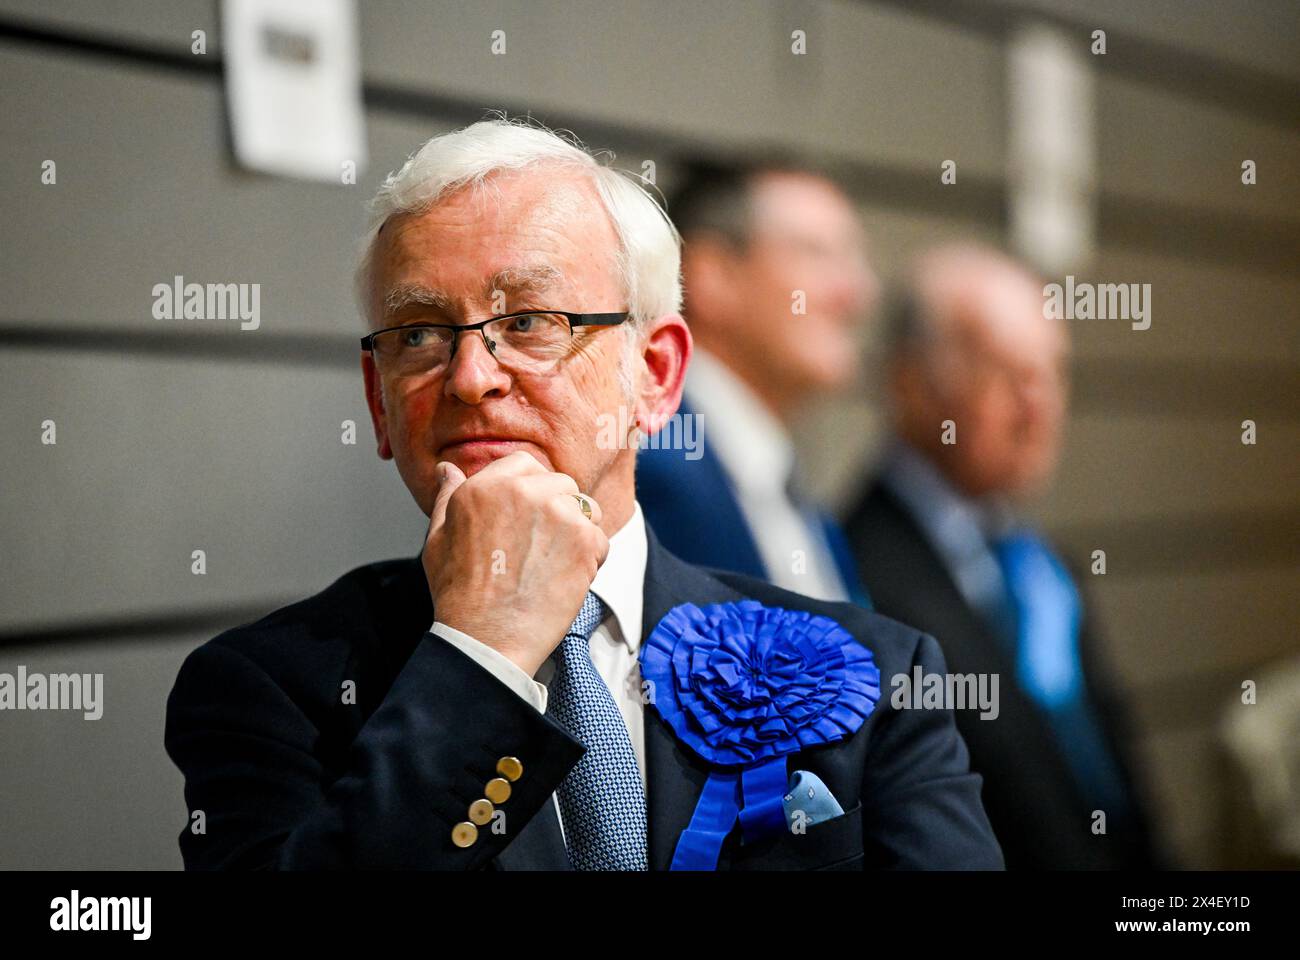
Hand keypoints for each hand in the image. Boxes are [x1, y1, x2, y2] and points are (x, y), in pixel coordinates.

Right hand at [423, 451, 609, 676]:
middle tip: (540, 547)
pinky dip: (590, 560)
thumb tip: (449, 470)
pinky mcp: (585, 540)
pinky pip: (600, 539)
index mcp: (485, 485)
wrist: (487, 638)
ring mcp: (558, 513)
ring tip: (552, 564)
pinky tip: (564, 580)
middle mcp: (524, 491)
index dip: (531, 488)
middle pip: (560, 483)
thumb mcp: (437, 539)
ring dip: (577, 531)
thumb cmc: (459, 594)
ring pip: (585, 508)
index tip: (528, 516)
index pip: (525, 464)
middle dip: (557, 509)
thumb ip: (448, 497)